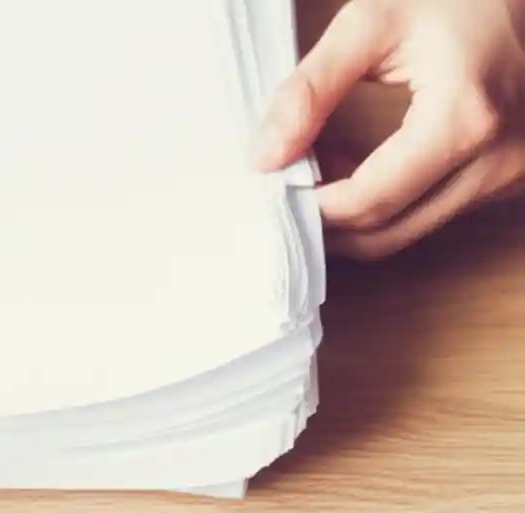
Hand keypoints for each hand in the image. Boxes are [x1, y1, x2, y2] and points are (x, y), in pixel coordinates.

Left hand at [255, 0, 524, 259]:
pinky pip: (430, 213)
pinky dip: (384, 203)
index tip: (271, 187)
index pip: (369, 201)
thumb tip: (264, 159)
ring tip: (314, 169)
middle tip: (281, 190)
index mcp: (466, 120)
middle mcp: (497, 160)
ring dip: (352, 215)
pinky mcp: (505, 179)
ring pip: (407, 231)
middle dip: (325, 223)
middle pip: (387, 234)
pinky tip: (351, 166)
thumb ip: (309, 91)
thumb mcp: (367, 26)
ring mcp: (508, 175)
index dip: (311, 207)